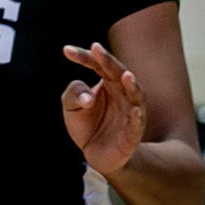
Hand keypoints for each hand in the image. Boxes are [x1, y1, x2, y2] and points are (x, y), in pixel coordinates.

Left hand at [61, 42, 148, 174]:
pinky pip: (137, 124)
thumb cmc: (87, 125)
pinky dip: (137, 117)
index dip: (84, 56)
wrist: (97, 155)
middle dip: (108, 61)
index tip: (66, 50)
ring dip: (132, 85)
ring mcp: (130, 112)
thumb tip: (87, 97)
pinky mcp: (132, 133)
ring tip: (126, 75)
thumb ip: (73, 94)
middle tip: (96, 49)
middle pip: (117, 72)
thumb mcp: (71, 107)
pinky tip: (135, 110)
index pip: (97, 64)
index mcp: (107, 83)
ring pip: (135, 95)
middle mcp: (122, 93)